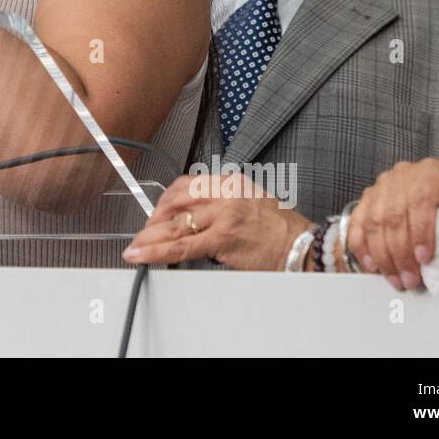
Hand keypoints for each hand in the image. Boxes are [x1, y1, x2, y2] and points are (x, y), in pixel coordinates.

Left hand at [123, 173, 313, 269]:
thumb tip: (198, 214)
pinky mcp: (222, 239)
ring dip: (150, 237)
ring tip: (136, 248)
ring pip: (175, 224)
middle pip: (176, 201)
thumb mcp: (252, 200)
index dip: (165, 200)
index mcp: (230, 182)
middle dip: (155, 218)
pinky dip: (157, 251)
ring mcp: (222, 216)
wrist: (302, 246)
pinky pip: (182, 246)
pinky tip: (143, 255)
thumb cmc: (281, 229)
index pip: (186, 184)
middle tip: (145, 233)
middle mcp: (224, 194)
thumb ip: (224, 201)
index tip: (157, 212)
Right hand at [347, 158, 438, 289]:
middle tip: (410, 280)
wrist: (437, 186)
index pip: (419, 200)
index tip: (424, 258)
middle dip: (400, 253)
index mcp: (426, 172)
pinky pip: (356, 224)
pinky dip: (361, 247)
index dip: (420, 231)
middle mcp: (399, 177)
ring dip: (382, 256)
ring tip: (396, 280)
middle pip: (393, 216)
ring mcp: (380, 188)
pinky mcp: (365, 200)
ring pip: (373, 223)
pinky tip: (372, 266)